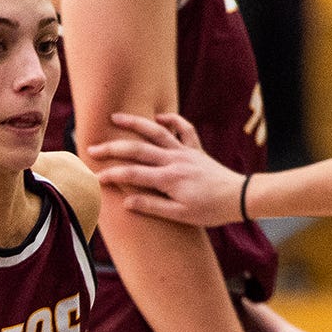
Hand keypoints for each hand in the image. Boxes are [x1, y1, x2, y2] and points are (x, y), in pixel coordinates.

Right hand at [87, 112, 244, 225]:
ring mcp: (185, 152)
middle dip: (112, 148)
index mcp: (168, 178)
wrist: (239, 197)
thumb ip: (152, 206)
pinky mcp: (195, 149)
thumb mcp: (180, 215)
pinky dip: (171, 119)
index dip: (111, 175)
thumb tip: (126, 202)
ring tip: (115, 117)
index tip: (94, 178)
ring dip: (135, 123)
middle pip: (137, 149)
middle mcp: (174, 160)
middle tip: (92, 147)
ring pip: (156, 132)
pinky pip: (184, 128)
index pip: (132, 175)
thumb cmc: (210, 210)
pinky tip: (158, 117)